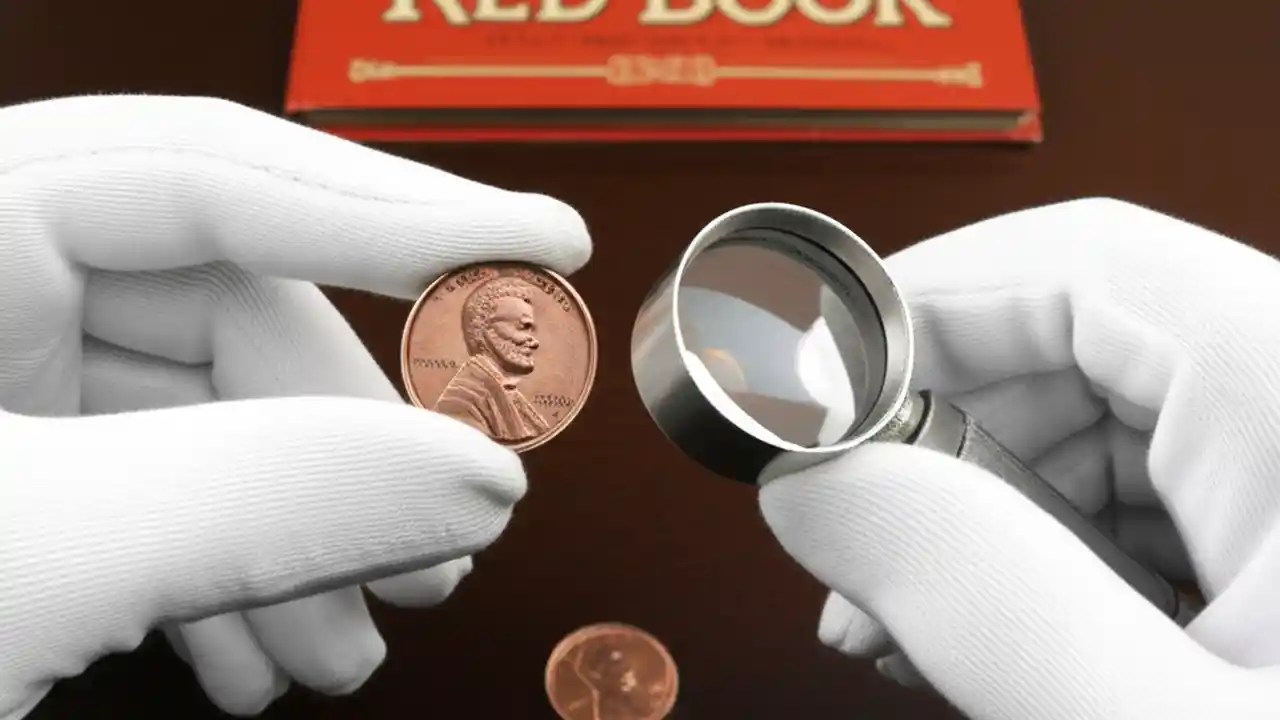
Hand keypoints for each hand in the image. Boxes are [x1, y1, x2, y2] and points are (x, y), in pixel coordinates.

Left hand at [0, 95, 589, 717]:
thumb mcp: (26, 556)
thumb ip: (267, 497)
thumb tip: (467, 473)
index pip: (206, 173)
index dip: (395, 210)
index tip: (535, 244)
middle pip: (233, 323)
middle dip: (351, 446)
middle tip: (450, 531)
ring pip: (211, 427)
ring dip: (301, 540)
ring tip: (354, 640)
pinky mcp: (10, 490)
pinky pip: (162, 498)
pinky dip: (230, 579)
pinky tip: (261, 653)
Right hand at [759, 198, 1279, 718]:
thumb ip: (979, 597)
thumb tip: (820, 482)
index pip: (1090, 265)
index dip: (925, 302)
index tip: (816, 378)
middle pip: (1079, 348)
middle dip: (934, 437)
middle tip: (849, 531)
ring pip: (1097, 434)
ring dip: (974, 513)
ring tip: (902, 615)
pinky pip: (1139, 512)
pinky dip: (1044, 562)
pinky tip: (989, 637)